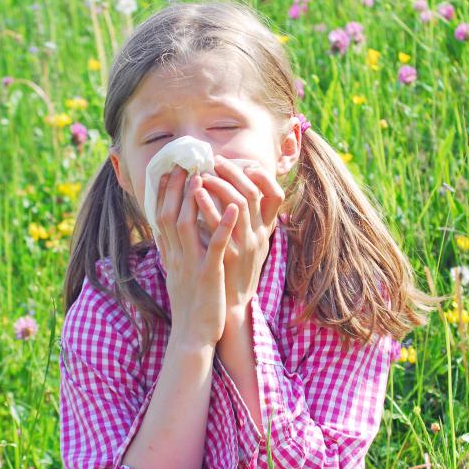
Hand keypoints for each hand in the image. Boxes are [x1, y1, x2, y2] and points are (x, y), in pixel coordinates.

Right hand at [155, 163, 238, 347]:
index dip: (164, 192)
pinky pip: (215, 247)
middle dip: (176, 187)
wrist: (192, 336)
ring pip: (187, 225)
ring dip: (195, 199)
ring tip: (203, 175)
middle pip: (169, 214)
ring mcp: (190, 265)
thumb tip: (170, 234)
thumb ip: (175, 252)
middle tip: (185, 162)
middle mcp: (176, 257)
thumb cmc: (191, 305)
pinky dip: (222, 226)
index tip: (169, 171)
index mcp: (170, 256)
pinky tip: (232, 208)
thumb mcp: (178, 274)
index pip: (161, 217)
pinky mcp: (208, 276)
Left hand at [194, 155, 285, 313]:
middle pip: (252, 192)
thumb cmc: (235, 275)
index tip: (241, 162)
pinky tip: (194, 193)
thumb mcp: (250, 247)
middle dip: (233, 172)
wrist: (230, 309)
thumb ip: (248, 223)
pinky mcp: (227, 258)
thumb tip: (239, 197)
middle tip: (214, 159)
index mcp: (263, 232)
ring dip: (220, 184)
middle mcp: (258, 236)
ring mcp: (243, 246)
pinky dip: (208, 207)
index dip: (259, 175)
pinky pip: (219, 227)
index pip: (273, 194)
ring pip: (238, 204)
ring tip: (202, 172)